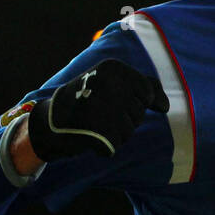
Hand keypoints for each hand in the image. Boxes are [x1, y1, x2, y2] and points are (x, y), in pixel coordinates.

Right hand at [26, 59, 168, 161]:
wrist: (48, 122)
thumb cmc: (85, 100)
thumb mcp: (112, 82)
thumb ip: (144, 87)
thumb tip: (166, 107)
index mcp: (113, 68)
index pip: (146, 92)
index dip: (135, 101)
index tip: (113, 99)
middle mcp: (108, 84)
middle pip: (138, 112)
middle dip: (124, 118)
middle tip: (97, 112)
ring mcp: (102, 107)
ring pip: (129, 130)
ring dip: (115, 133)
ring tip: (92, 123)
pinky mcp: (96, 130)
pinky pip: (115, 144)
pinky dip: (104, 146)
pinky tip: (88, 135)